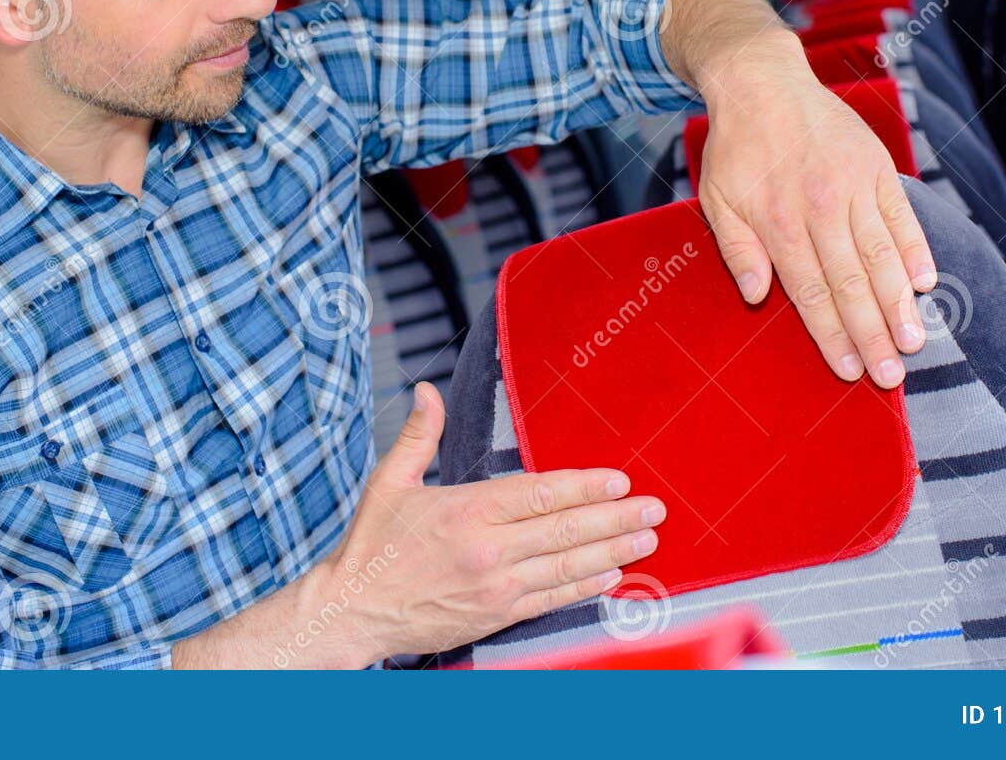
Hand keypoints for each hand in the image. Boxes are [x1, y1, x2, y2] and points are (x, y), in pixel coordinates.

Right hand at [310, 383, 664, 664]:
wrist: (351, 610)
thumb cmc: (371, 545)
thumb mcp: (390, 481)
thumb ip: (419, 435)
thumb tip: (429, 390)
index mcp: (467, 509)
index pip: (540, 493)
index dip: (584, 486)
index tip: (618, 479)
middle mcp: (488, 549)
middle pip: (565, 529)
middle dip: (616, 517)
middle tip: (654, 507)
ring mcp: (495, 586)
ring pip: (567, 565)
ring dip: (612, 550)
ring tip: (647, 537)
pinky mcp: (495, 615)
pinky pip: (551, 599)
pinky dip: (585, 586)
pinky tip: (611, 574)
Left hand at [696, 30, 935, 387]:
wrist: (762, 81)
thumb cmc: (736, 149)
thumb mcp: (716, 199)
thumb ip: (736, 250)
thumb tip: (758, 296)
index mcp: (777, 220)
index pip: (810, 291)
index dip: (832, 334)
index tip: (848, 371)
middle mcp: (819, 206)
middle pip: (852, 282)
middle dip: (873, 334)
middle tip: (892, 377)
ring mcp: (853, 184)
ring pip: (882, 254)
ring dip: (899, 303)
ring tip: (913, 342)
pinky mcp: (876, 166)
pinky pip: (901, 214)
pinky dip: (916, 249)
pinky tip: (925, 284)